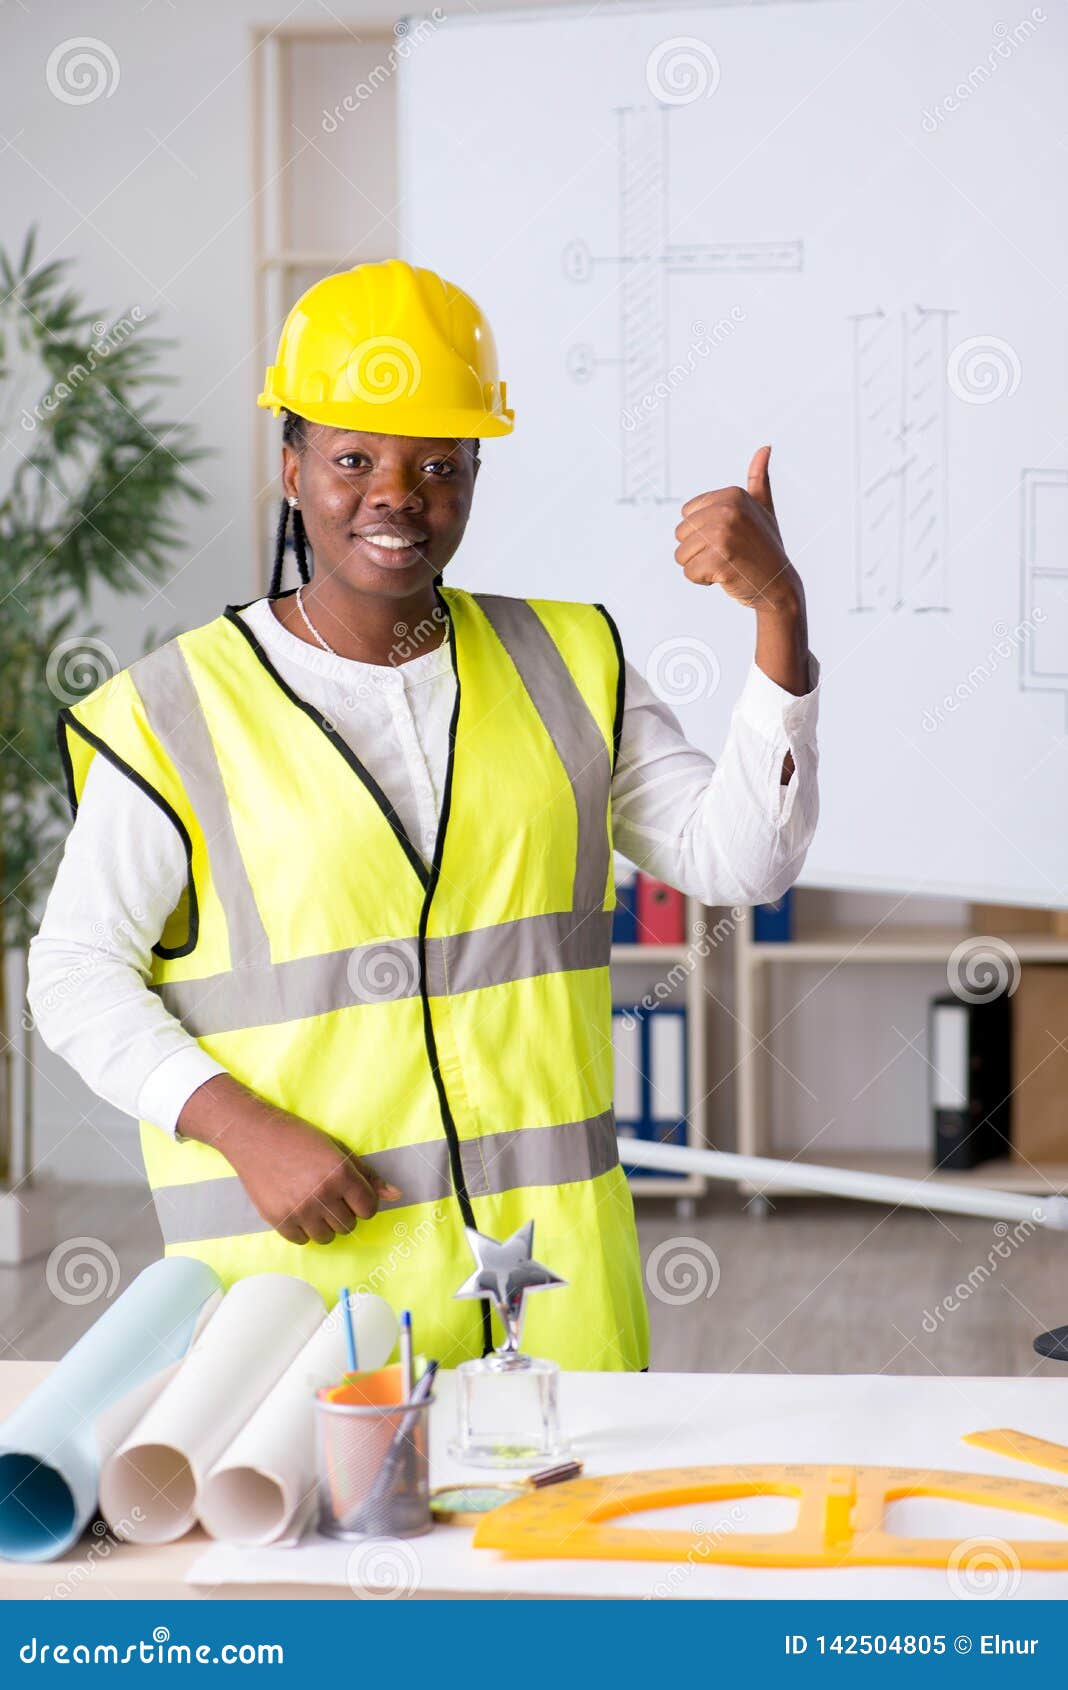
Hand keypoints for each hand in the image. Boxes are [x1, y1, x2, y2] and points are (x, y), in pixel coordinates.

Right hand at [177, 1075, 400, 1245]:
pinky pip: (302, 1240)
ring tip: (314, 1203)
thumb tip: (396, 1195)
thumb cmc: (299, 1138)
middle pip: (349, 1226)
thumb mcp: (338, 1149)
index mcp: (341, 1174)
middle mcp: (322, 1194)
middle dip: (344, 1213)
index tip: (352, 1194)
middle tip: (329, 1195)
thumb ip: (368, 1175)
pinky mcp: (278, 1219)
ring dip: (325, 1224)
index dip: (363, 1202)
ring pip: (327, 1237)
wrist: (254, 1135)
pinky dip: (303, 1230)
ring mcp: (298, 1209)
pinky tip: (297, 1209)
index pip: (369, 1209)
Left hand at [674, 445, 801, 613]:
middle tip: (728, 553)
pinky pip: (690, 572)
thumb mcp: (764, 508)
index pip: (686, 515)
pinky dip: (704, 581)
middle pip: (680, 534)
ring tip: (727, 564)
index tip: (729, 537)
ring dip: (700, 566)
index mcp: (732, 494)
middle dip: (699, 550)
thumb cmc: (766, 548)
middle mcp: (727, 509)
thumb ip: (758, 479)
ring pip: (681, 555)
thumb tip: (765, 447)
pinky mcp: (719, 559)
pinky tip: (727, 577)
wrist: (780, 585)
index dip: (702, 532)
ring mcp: (723, 534)